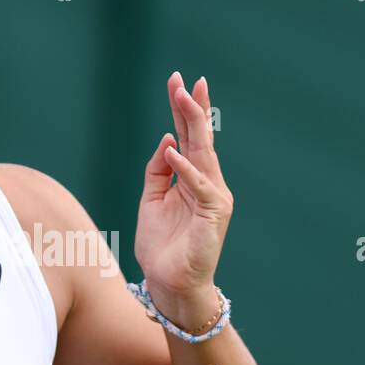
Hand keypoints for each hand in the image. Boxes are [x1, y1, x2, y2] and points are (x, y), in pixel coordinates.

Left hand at [134, 72, 234, 328]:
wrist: (170, 283)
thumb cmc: (162, 247)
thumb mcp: (151, 201)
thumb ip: (157, 172)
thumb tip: (165, 140)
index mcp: (191, 180)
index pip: (189, 138)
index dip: (183, 111)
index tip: (177, 82)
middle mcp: (207, 184)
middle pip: (200, 139)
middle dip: (192, 108)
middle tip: (184, 80)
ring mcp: (214, 197)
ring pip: (204, 154)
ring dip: (193, 124)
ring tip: (182, 98)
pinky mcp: (214, 213)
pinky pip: (201, 185)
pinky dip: (186, 168)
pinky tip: (173, 149)